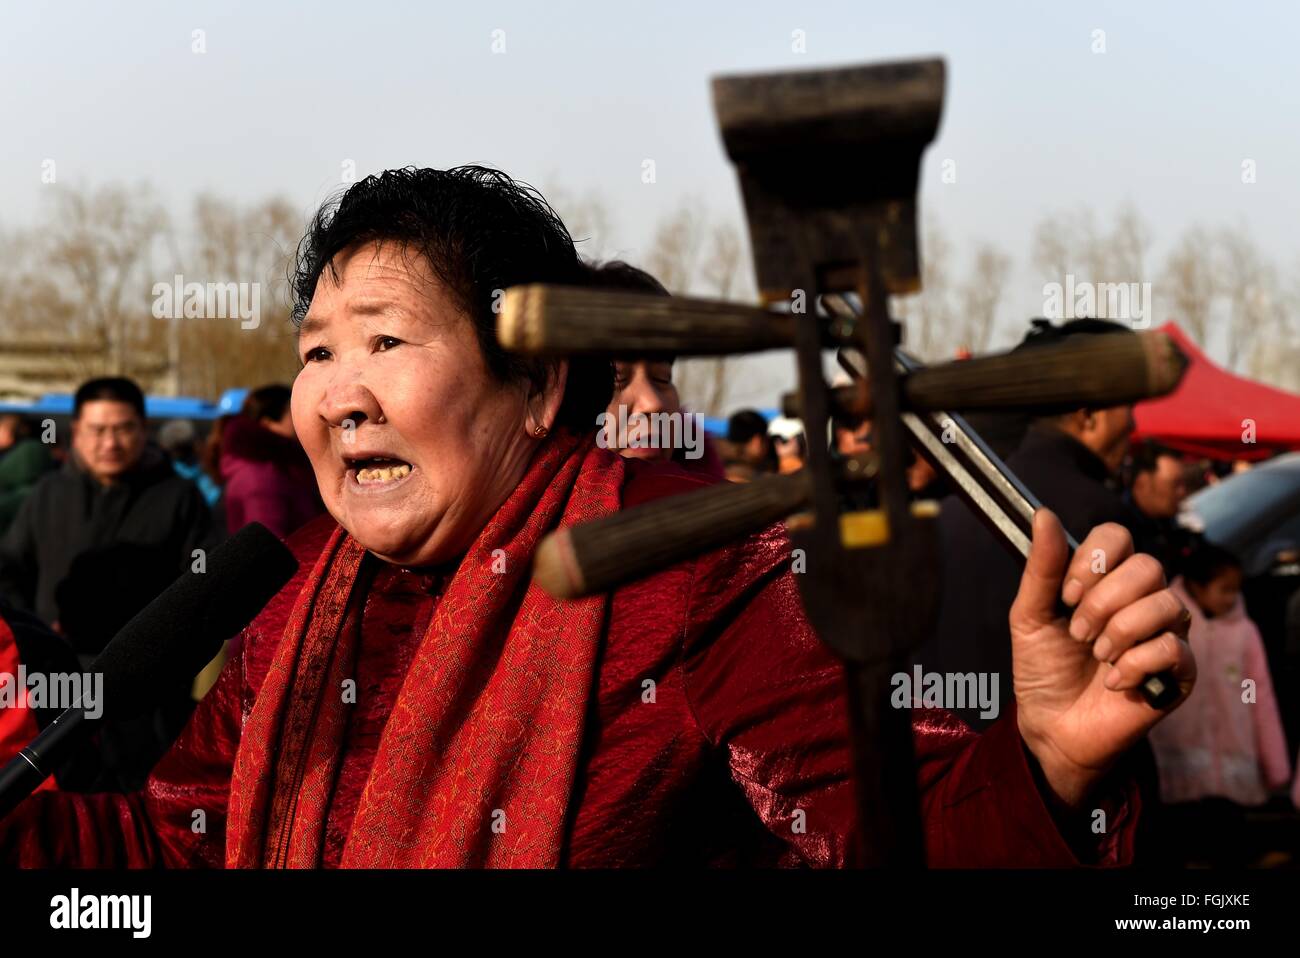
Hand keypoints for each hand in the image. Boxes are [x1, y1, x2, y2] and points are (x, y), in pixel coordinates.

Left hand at [1011, 509, 1195, 808]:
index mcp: (1107, 579)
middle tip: (1078, 633)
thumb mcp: (1030, 615)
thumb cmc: (1043, 669)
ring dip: (1119, 632)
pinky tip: (1114, 682)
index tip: (1066, 595)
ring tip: (1096, 656)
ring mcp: (1166, 633)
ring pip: (1165, 604)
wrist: (1052, 726)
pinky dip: (1135, 665)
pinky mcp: (1181, 671)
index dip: (1092, 561)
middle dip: (1102, 601)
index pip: (1117, 537)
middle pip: (1146, 566)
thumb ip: (1041, 568)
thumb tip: (1043, 514)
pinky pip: (1173, 648)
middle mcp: (1142, 599)